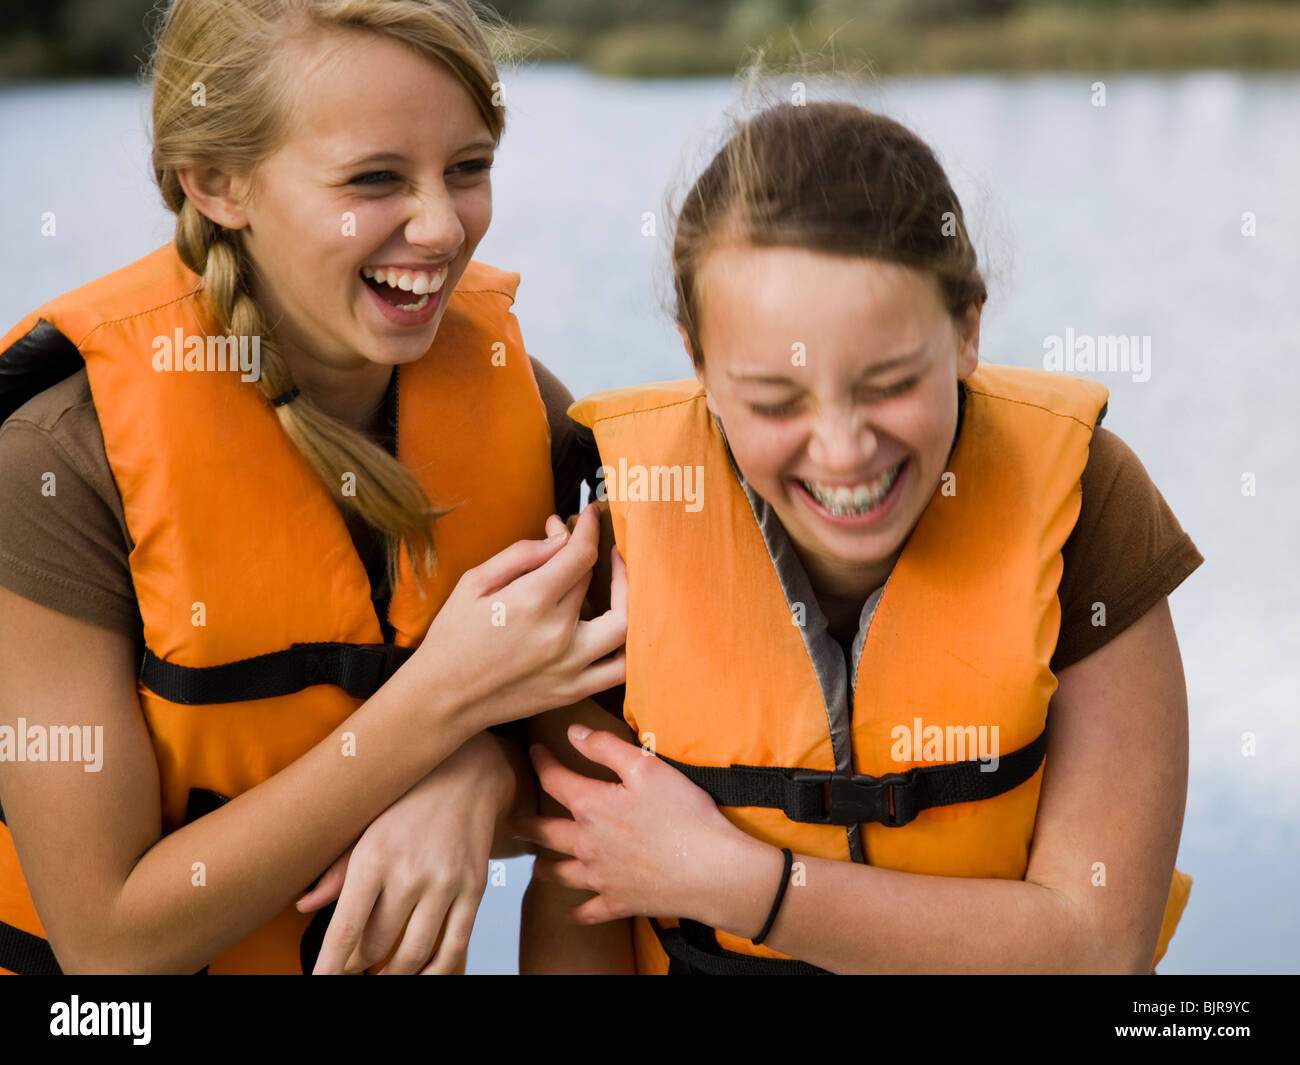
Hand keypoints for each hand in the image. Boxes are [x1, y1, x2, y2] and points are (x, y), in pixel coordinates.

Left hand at [296, 732, 512, 973]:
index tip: (320, 985)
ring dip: (394, 974)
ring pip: (414, 954)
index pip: (346, 928)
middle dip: (358, 965)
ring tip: (381, 975)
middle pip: (377, 946)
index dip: (329, 966)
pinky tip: (420, 974)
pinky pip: (455, 947)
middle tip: (351, 967)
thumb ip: (337, 870)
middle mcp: (410, 872)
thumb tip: (303, 906)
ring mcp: (446, 883)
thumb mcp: (366, 826)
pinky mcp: (475, 888)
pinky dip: (435, 971)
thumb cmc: (408, 800)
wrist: (469, 772)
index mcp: (375, 856)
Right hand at [411, 508, 626, 730]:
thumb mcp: (474, 583)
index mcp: (531, 601)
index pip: (580, 553)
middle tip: (575, 544)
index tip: (590, 516)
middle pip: (594, 581)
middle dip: (588, 552)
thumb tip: (561, 537)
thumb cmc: (453, 637)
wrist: (443, 698)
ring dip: (627, 595)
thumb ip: (522, 555)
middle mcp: (557, 633)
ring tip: (618, 577)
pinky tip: (622, 625)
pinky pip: (620, 670)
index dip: (590, 529)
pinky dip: (630, 646)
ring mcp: (570, 666)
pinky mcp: (573, 691)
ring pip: (625, 625)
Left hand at [511, 725, 741, 923]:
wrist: (709, 870)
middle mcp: (586, 844)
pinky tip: (571, 913)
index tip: (534, 751)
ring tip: (535, 867)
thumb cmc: (682, 815)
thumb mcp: (646, 767)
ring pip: (561, 874)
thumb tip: (573, 732)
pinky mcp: (618, 902)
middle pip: (546, 833)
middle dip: (527, 825)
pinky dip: (577, 912)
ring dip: (545, 869)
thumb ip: (606, 747)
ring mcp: (600, 877)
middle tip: (513, 822)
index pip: (555, 780)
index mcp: (591, 806)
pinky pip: (589, 910)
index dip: (541, 763)